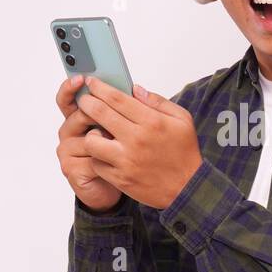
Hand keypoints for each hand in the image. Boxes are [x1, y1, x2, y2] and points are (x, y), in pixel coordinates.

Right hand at [56, 74, 123, 211]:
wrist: (124, 185)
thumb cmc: (124, 153)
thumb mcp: (128, 126)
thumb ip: (130, 107)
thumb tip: (136, 89)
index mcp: (80, 116)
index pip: (69, 98)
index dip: (71, 87)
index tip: (83, 78)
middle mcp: (70, 132)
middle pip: (77, 115)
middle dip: (95, 112)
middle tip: (114, 110)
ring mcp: (68, 151)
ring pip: (86, 137)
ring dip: (105, 139)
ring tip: (121, 140)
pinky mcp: (72, 170)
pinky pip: (89, 159)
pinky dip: (106, 160)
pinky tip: (119, 161)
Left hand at [75, 76, 202, 209]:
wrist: (187, 188)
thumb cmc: (184, 152)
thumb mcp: (182, 120)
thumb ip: (158, 102)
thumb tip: (135, 89)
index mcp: (151, 121)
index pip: (116, 98)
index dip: (100, 87)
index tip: (92, 83)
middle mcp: (136, 139)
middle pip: (99, 113)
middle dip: (86, 102)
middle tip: (84, 100)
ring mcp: (126, 160)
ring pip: (91, 141)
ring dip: (90, 133)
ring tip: (97, 132)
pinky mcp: (120, 178)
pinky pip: (96, 164)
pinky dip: (97, 157)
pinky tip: (104, 154)